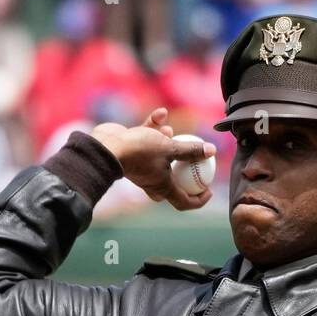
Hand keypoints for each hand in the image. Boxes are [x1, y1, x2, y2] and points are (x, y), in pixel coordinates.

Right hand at [90, 108, 215, 210]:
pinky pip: (147, 143)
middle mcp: (152, 181)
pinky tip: (160, 114)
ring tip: (170, 130)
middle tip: (194, 159)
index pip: (184, 202)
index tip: (209, 190)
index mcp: (162, 187)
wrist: (105, 146)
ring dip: (168, 143)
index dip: (199, 199)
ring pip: (160, 158)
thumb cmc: (137, 151)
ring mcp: (141, 168)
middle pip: (173, 180)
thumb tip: (211, 150)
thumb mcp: (168, 148)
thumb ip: (190, 150)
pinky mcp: (132, 153)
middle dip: (184, 168)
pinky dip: (153, 129)